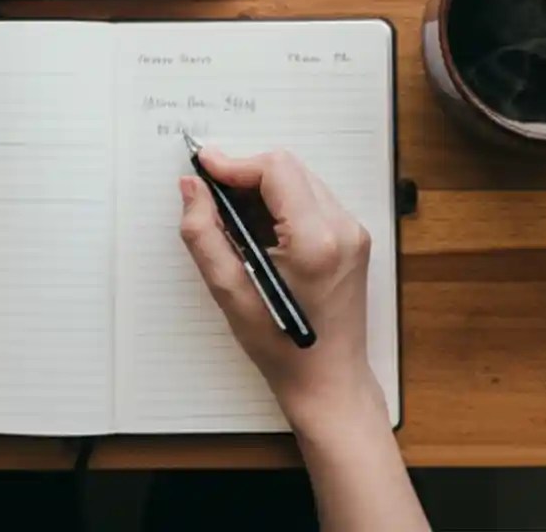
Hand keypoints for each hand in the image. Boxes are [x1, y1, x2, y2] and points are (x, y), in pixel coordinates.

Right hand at [178, 149, 378, 427]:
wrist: (328, 380)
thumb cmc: (282, 349)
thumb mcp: (230, 293)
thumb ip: (204, 235)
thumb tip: (192, 188)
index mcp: (316, 241)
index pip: (275, 170)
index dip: (234, 164)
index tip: (204, 168)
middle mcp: (342, 229)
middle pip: (289, 169)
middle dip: (246, 175)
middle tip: (211, 198)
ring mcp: (352, 232)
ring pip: (300, 181)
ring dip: (263, 190)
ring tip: (234, 223)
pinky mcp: (352, 238)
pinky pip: (312, 200)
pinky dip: (281, 205)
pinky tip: (260, 234)